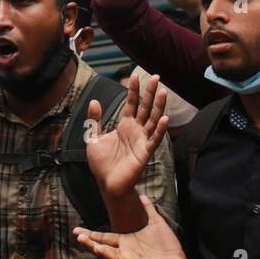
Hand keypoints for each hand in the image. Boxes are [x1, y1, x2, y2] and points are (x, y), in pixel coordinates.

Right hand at [74, 196, 191, 258]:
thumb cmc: (166, 245)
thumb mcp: (156, 223)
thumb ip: (148, 209)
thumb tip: (142, 194)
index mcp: (125, 242)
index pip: (104, 238)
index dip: (91, 234)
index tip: (76, 230)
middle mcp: (125, 253)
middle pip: (104, 249)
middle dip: (91, 245)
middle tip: (80, 238)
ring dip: (105, 255)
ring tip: (96, 248)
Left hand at [85, 73, 168, 198]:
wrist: (107, 184)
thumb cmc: (102, 163)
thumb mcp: (94, 138)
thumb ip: (95, 120)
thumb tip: (94, 101)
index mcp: (124, 125)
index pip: (131, 103)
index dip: (133, 90)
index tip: (135, 75)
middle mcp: (136, 130)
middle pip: (145, 107)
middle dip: (150, 92)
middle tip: (156, 76)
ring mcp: (142, 140)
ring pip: (153, 119)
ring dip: (159, 106)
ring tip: (164, 91)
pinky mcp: (145, 152)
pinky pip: (154, 139)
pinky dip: (160, 129)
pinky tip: (165, 118)